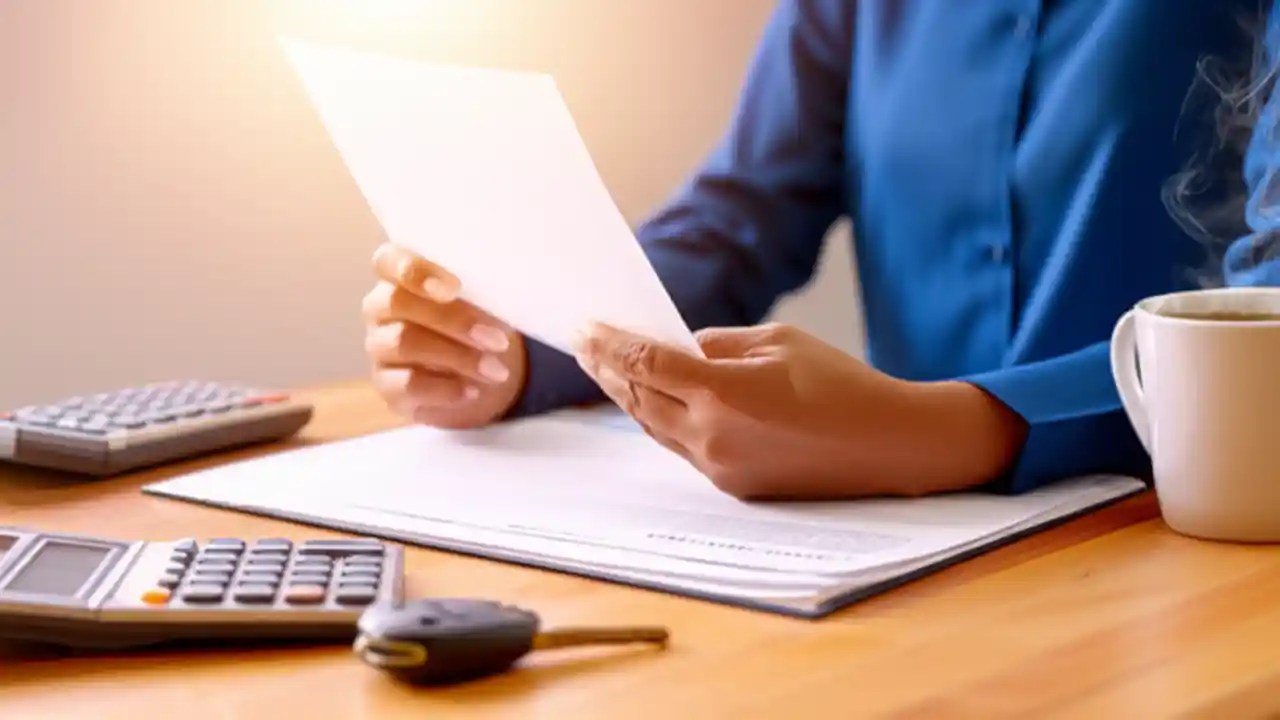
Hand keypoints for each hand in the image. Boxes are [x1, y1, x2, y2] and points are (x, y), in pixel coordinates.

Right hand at [362, 243, 527, 428]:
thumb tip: (504, 295)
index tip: (455, 287)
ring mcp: (378, 347)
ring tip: (496, 370)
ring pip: (403, 342)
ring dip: (457, 356)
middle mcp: (380, 308)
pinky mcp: (386, 385)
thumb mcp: (484, 303)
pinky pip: (406, 384)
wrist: (479, 377)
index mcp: (400, 277)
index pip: (387, 260)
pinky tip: (472, 391)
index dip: (414, 270)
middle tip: (498, 339)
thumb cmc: (478, 324)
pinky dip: (444, 388)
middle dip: (454, 319)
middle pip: (398, 302)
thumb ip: (482, 291)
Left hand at [573, 323, 1026, 499]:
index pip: (645, 363)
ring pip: (654, 427)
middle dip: (607, 370)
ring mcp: (721, 467)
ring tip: (609, 370)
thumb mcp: (778, 342)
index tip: (585, 327)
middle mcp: (712, 435)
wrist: (887, 444)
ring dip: (631, 397)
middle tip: (585, 345)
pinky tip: (656, 401)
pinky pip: (683, 448)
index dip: (609, 345)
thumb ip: (719, 345)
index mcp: (722, 393)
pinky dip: (664, 420)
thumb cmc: (840, 383)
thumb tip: (680, 348)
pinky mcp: (734, 486)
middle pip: (638, 398)